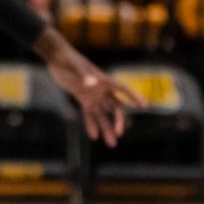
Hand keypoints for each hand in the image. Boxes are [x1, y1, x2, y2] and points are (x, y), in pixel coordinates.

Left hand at [36, 31, 141, 147]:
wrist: (57, 58)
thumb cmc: (68, 59)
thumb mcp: (75, 66)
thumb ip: (84, 74)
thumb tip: (92, 84)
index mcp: (104, 79)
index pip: (124, 89)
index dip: (135, 97)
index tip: (145, 105)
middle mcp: (102, 89)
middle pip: (115, 107)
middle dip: (118, 121)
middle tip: (119, 134)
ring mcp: (93, 95)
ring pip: (103, 114)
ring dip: (107, 128)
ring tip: (111, 144)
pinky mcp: (83, 98)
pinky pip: (90, 114)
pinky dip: (91, 124)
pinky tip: (94, 137)